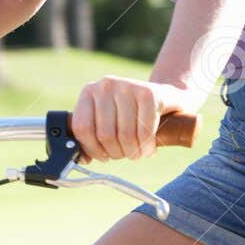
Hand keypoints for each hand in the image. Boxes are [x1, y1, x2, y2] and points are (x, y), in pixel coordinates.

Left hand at [69, 77, 199, 162]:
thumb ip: (91, 136)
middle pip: (105, 134)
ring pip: (125, 135)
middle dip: (116, 153)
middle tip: (125, 155)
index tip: (104, 157)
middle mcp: (106, 85)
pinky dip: (146, 146)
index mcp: (89, 92)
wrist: (164, 98)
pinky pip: (144, 131)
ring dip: (133, 152)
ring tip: (137, 153)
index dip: (93, 149)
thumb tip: (81, 159)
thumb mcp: (106, 120)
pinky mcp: (149, 93)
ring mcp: (128, 86)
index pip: (82, 128)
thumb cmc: (130, 115)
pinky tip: (149, 149)